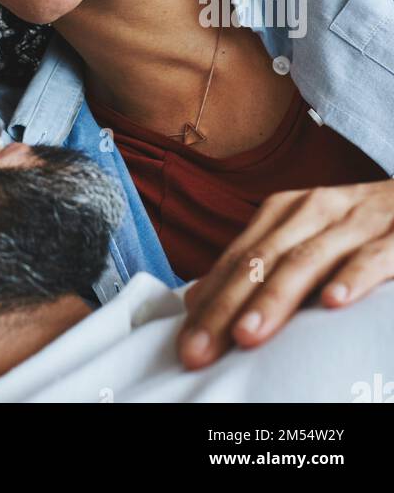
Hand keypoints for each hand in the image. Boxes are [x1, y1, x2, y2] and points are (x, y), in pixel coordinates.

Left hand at [177, 179, 393, 367]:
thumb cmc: (357, 226)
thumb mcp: (306, 236)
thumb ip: (258, 263)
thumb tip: (197, 298)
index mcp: (288, 209)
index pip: (239, 257)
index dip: (211, 298)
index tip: (186, 340)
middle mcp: (316, 209)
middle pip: (263, 260)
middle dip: (228, 306)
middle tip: (202, 349)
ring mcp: (357, 221)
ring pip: (308, 259)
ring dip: (275, 297)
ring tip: (248, 334)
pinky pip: (372, 257)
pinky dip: (352, 277)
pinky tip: (333, 302)